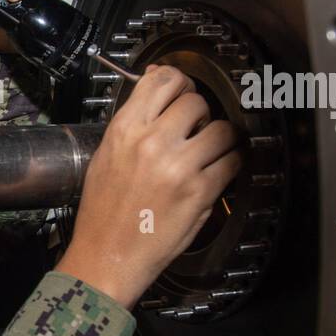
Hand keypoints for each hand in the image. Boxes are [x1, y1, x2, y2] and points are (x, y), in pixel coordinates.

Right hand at [57, 66, 242, 308]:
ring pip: (223, 128)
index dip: (180, 82)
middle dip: (200, 114)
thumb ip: (133, 122)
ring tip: (208, 153)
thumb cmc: (102, 213)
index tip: (183, 93)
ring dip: (220, 138)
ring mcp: (179, 166)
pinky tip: (216, 172)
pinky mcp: (200, 191)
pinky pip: (233, 160)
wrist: (106, 256)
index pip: (163, 79)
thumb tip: (153, 85)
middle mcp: (152, 142)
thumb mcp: (105, 157)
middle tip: (194, 131)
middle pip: (196, 101)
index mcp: (124, 130)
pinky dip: (230, 163)